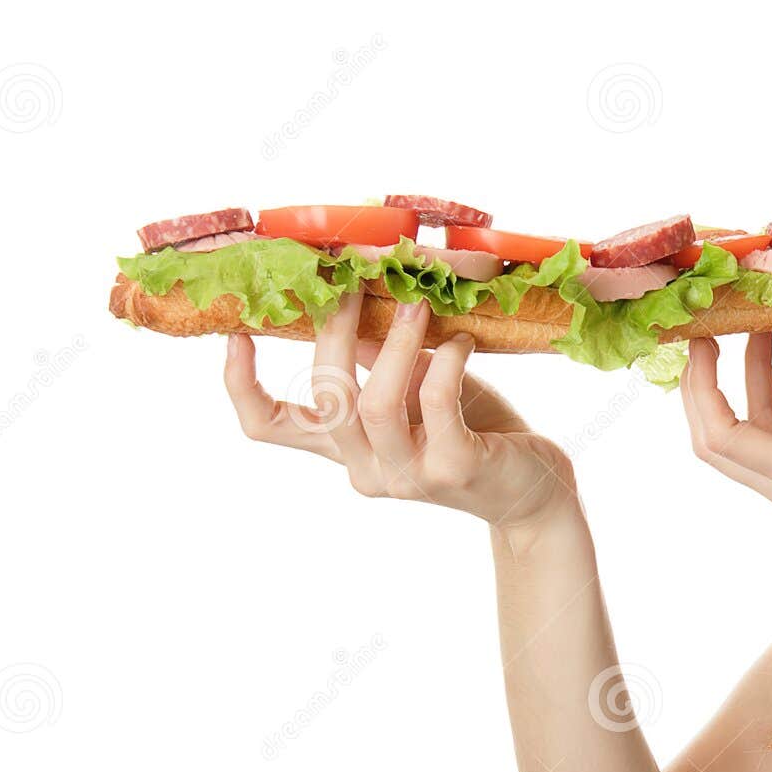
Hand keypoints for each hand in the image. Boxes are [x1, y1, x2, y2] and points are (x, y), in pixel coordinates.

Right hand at [223, 286, 577, 535]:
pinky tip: (462, 341)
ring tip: (417, 303)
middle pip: (325, 397)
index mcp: (345, 447)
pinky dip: (447, 361)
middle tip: (353, 280)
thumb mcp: (415, 386)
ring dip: (394, 342)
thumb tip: (343, 293)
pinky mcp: (455, 469)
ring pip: (374, 403)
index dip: (240, 384)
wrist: (534, 491)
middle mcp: (366, 468)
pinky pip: (436, 403)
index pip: (267, 428)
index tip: (238, 331)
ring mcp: (408, 475)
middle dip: (333, 330)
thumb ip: (375, 355)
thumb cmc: (473, 429)